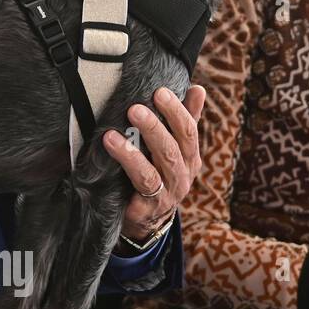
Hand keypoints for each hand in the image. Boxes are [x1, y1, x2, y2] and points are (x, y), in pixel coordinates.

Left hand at [102, 84, 205, 245]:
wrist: (147, 219)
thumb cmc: (158, 174)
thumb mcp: (173, 149)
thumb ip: (184, 120)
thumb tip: (197, 89)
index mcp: (190, 157)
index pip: (189, 130)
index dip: (177, 110)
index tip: (160, 91)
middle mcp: (183, 174)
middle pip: (175, 146)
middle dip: (155, 125)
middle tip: (135, 107)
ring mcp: (169, 191)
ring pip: (160, 164)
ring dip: (138, 146)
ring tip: (114, 132)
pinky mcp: (150, 206)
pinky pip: (143, 182)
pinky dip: (128, 162)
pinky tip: (110, 146)